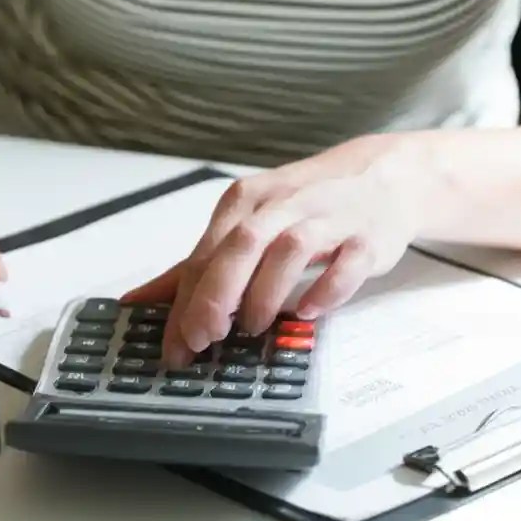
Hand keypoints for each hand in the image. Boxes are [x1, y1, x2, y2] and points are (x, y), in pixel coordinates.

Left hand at [123, 135, 430, 366]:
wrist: (382, 177)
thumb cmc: (304, 207)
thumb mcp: (246, 225)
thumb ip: (196, 266)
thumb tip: (137, 300)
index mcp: (245, 202)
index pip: (206, 254)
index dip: (187, 301)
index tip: (176, 343)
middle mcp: (282, 204)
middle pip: (241, 246)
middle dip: (217, 295)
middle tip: (205, 338)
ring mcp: (327, 218)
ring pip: (289, 250)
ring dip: (265, 293)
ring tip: (252, 327)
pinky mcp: (366, 237)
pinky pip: (346, 264)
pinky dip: (326, 290)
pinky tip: (308, 313)